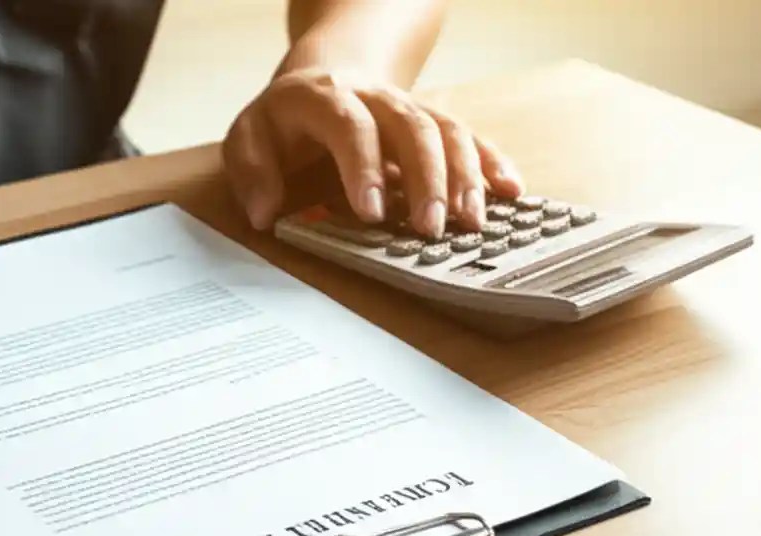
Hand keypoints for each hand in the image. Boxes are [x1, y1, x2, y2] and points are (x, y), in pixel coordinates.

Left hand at [223, 67, 525, 235]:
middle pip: (410, 127)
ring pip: (446, 130)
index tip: (371, 213)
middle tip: (430, 229)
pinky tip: (511, 191)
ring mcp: (408, 107)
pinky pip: (469, 136)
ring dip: (464, 176)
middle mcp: (373, 96)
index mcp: (323, 97)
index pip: (350, 126)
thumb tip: (263, 214)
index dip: (362, 167)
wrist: (321, 81)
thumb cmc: (283, 124)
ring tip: (472, 222)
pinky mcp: (432, 121)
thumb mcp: (248, 140)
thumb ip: (252, 174)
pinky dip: (492, 162)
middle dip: (425, 179)